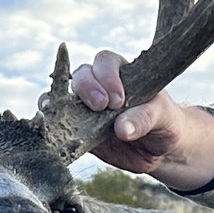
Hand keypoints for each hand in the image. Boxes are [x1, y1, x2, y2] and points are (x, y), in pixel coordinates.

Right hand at [54, 50, 213, 189]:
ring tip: (62, 113)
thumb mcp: (163, 118)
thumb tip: (121, 129)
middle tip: (101, 107)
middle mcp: (100, 86)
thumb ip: (144, 119)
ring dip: (61, 102)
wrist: (161, 150)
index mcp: (123, 73)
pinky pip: (59, 120)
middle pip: (82, 75)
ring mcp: (87, 107)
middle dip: (87, 88)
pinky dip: (50, 119)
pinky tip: (48, 123)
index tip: (118, 100)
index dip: (107, 77)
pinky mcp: (79, 129)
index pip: (107, 62)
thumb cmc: (165, 124)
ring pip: (66, 95)